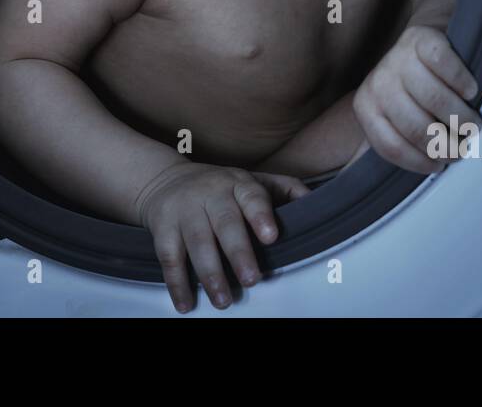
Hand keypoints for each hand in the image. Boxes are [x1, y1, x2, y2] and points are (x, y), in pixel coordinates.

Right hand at [135, 162, 310, 312]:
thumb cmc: (221, 188)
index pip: (251, 196)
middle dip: (238, 253)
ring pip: (197, 241)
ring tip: (223, 300)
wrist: (165, 179)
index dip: (260, 215)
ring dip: (210, 273)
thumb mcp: (251, 181)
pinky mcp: (163, 227)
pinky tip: (186, 303)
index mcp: (238, 184)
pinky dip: (176, 282)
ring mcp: (184, 209)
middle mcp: (211, 194)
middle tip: (251, 280)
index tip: (271, 236)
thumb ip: (285, 190)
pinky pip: (168, 256)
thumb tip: (319, 205)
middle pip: (225, 222)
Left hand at [351, 25, 479, 172]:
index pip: (392, 148)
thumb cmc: (409, 90)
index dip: (421, 163)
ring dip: (461, 118)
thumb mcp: (387, 118)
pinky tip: (469, 91)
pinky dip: (463, 83)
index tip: (440, 164)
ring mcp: (398, 58)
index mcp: (365, 107)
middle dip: (447, 144)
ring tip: (472, 125)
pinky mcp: (421, 38)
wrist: (422, 44)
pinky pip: (447, 67)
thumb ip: (376, 149)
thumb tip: (336, 196)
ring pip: (436, 99)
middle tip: (464, 147)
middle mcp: (377, 82)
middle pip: (417, 127)